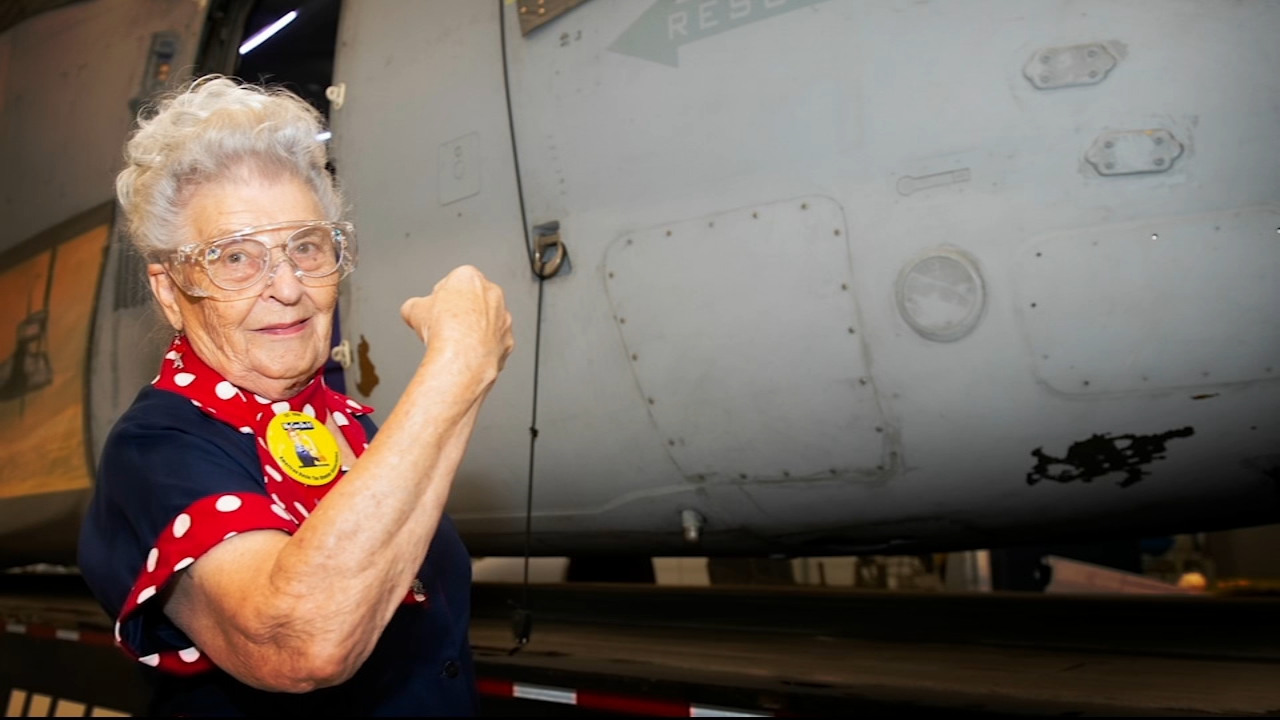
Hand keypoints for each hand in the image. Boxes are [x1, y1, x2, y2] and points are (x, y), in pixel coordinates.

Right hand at [400, 265, 514, 374]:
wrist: (463, 357)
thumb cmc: (444, 330)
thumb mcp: (413, 310)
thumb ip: (415, 305)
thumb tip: (412, 311)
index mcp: (469, 277)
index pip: (452, 281)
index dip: (440, 297)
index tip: (434, 309)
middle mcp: (492, 293)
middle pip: (472, 300)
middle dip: (459, 311)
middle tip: (444, 326)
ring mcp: (503, 317)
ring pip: (486, 321)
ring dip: (473, 329)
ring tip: (454, 342)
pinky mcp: (508, 340)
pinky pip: (493, 342)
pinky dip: (483, 347)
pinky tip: (468, 353)